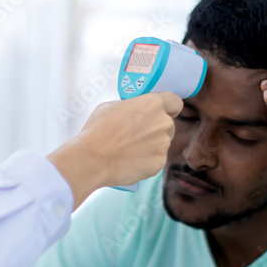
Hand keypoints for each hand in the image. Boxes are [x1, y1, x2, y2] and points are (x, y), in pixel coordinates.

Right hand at [48, 93, 179, 207]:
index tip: (161, 113)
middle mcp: (163, 122)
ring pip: (163, 144)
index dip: (169, 108)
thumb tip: (133, 112)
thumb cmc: (96, 130)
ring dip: (151, 146)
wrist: (91, 159)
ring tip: (130, 151)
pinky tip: (130, 161)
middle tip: (138, 136)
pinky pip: (157, 160)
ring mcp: (163, 144)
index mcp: (152, 104)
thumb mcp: (109, 107)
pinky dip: (147, 161)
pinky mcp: (159, 163)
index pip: (175, 102)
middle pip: (169, 125)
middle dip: (157, 129)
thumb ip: (129, 107)